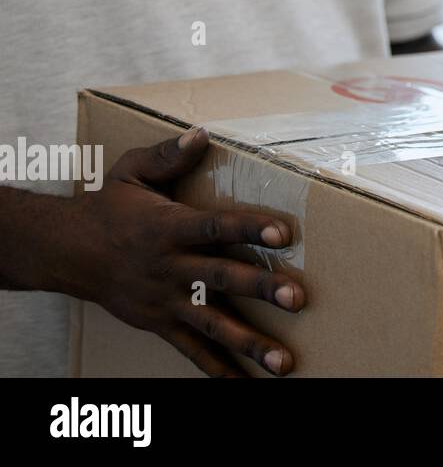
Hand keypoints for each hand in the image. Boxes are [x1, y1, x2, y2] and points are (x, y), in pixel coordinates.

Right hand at [60, 128, 305, 376]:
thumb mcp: (132, 171)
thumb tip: (203, 134)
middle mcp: (170, 267)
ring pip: (212, 323)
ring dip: (250, 343)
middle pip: (221, 278)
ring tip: (284, 361)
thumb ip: (168, 155)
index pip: (215, 227)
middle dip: (262, 289)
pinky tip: (247, 384)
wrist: (67, 252)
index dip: (251, 228)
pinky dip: (218, 370)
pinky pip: (192, 351)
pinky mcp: (161, 323)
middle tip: (299, 299)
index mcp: (169, 227)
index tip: (286, 233)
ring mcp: (166, 300)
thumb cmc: (109, 206)